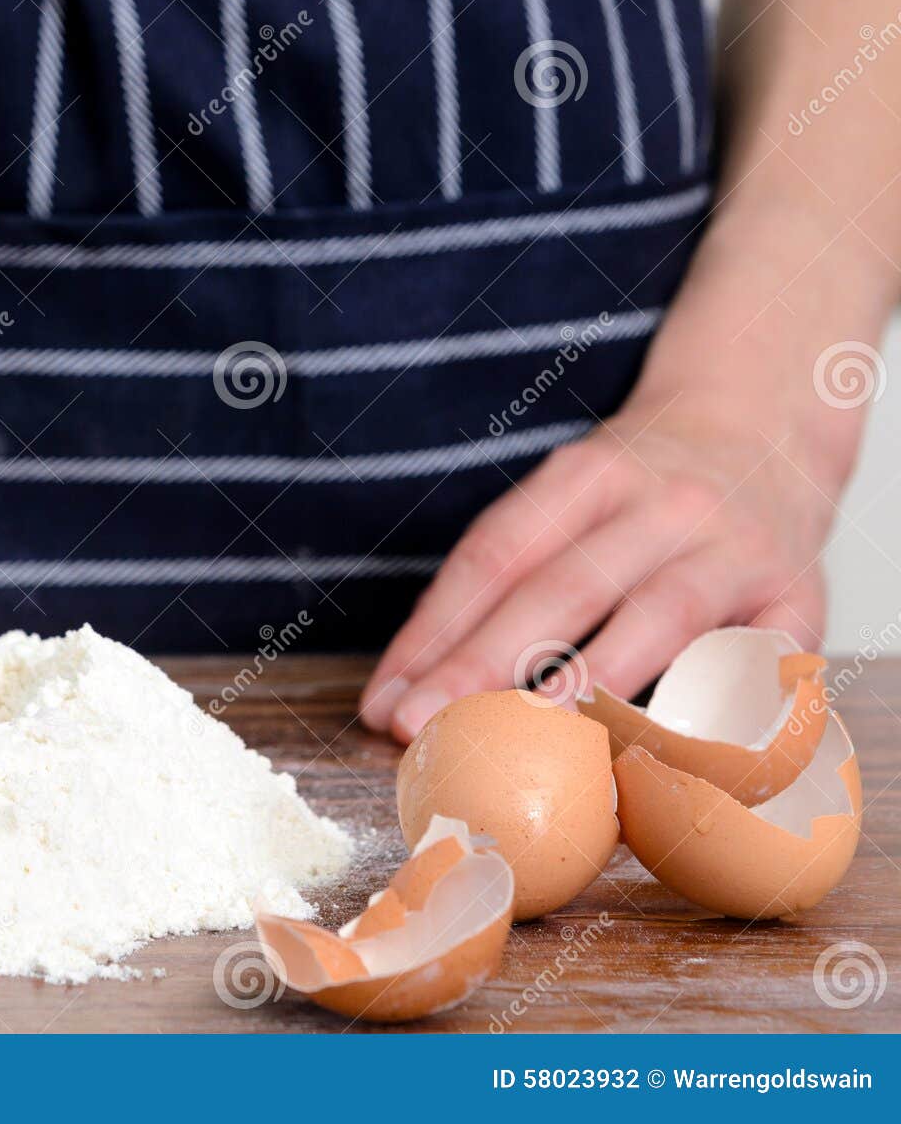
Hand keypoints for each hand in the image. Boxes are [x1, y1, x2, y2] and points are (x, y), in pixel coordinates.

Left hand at [359, 389, 843, 743]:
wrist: (767, 430)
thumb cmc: (639, 497)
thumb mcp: (569, 501)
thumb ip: (500, 585)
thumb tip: (406, 694)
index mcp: (587, 475)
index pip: (495, 555)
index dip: (436, 632)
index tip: (387, 701)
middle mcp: (663, 503)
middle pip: (563, 585)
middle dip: (484, 663)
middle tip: (422, 726)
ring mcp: (736, 546)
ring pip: (660, 616)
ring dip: (593, 682)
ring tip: (533, 738)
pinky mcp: (802, 596)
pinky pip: (752, 660)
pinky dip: (706, 709)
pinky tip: (660, 759)